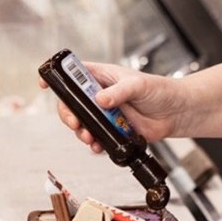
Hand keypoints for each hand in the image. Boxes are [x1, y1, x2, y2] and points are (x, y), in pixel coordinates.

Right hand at [38, 61, 190, 152]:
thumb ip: (119, 92)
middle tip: (75, 123)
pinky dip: (94, 144)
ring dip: (80, 132)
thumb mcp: (139, 85)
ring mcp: (105, 114)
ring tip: (88, 137)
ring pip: (82, 124)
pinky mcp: (113, 130)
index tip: (45, 83)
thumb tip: (101, 99)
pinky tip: (98, 146)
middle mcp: (100, 95)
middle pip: (72, 104)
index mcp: (103, 77)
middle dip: (68, 114)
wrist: (176, 113)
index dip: (58, 78)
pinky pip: (96, 138)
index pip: (74, 74)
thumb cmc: (160, 91)